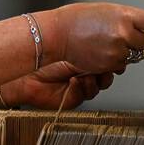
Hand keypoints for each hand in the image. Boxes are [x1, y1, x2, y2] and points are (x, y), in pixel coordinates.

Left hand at [1, 60, 120, 110]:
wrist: (28, 78)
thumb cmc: (43, 60)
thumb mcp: (70, 50)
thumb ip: (88, 50)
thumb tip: (106, 47)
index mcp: (84, 57)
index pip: (105, 59)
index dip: (110, 59)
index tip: (115, 57)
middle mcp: (84, 70)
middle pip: (107, 73)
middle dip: (107, 70)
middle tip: (104, 67)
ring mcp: (81, 85)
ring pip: (100, 85)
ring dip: (95, 79)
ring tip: (84, 74)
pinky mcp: (76, 97)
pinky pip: (88, 93)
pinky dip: (83, 86)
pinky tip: (75, 81)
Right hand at [43, 2, 143, 73]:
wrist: (58, 34)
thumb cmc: (77, 19)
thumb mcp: (107, 10)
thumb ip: (126, 18)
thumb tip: (140, 25)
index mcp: (125, 15)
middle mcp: (124, 33)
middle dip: (139, 41)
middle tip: (125, 36)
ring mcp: (117, 50)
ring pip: (134, 56)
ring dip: (126, 52)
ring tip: (108, 43)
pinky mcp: (109, 64)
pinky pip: (120, 65)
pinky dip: (114, 61)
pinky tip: (101, 51)